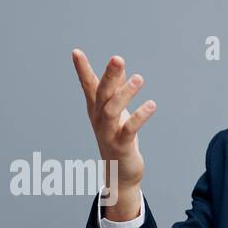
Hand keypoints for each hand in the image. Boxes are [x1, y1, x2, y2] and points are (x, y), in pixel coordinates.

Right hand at [71, 49, 155, 221]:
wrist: (119, 175)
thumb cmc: (117, 139)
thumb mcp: (116, 112)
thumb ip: (116, 89)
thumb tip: (119, 67)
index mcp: (96, 109)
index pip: (88, 85)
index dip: (82, 69)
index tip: (75, 52)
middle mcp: (99, 119)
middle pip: (101, 94)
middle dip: (108, 76)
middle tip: (117, 58)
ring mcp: (108, 133)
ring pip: (112, 110)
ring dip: (125, 94)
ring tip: (138, 78)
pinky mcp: (121, 145)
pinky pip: (129, 129)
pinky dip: (139, 117)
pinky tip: (151, 105)